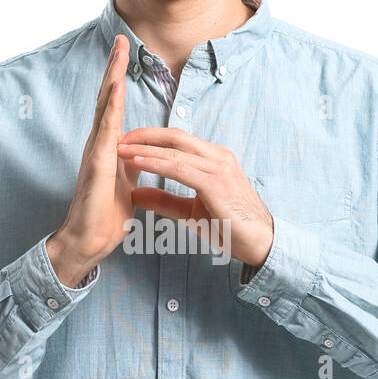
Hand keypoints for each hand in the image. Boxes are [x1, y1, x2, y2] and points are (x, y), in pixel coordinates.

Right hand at [46, 35, 141, 286]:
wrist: (89, 242)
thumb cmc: (105, 217)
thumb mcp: (127, 184)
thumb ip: (132, 165)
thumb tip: (144, 154)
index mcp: (108, 148)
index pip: (114, 108)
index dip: (119, 81)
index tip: (125, 56)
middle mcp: (99, 145)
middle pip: (108, 99)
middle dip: (114, 68)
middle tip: (121, 39)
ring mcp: (96, 152)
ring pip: (105, 108)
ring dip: (111, 78)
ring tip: (118, 51)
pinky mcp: (97, 164)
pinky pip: (105, 131)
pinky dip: (112, 107)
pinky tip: (116, 86)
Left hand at [116, 126, 273, 268]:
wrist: (259, 243)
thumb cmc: (230, 226)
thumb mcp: (191, 211)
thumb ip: (164, 200)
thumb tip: (135, 194)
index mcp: (214, 159)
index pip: (178, 139)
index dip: (150, 137)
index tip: (126, 141)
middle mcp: (218, 157)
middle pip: (175, 136)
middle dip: (144, 135)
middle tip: (117, 138)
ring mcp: (219, 168)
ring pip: (175, 150)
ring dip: (145, 148)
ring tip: (120, 148)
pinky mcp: (216, 184)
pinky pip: (180, 168)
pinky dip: (156, 163)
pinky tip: (137, 163)